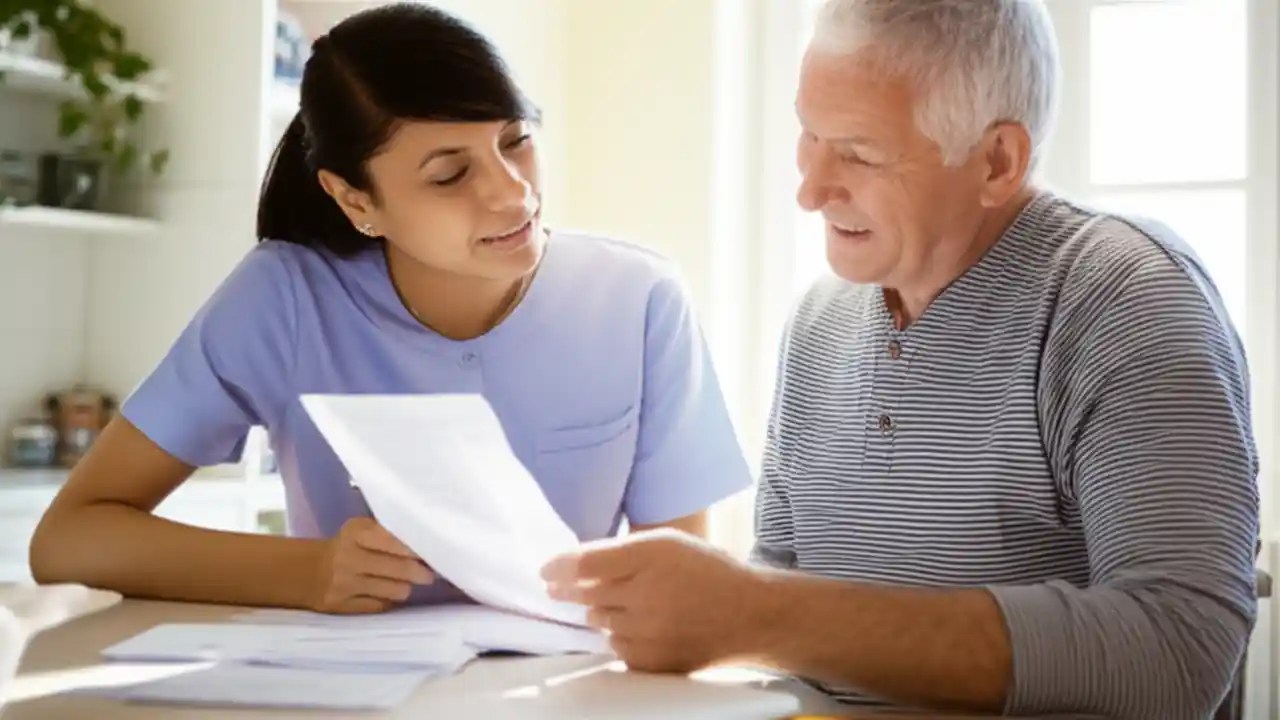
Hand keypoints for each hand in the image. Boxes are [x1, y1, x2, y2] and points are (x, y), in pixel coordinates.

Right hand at [310, 517, 434, 613]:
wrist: (308, 571)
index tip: (432, 551)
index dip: (414, 548)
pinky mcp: (343, 607)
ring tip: (405, 583)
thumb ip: (388, 534)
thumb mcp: (360, 531)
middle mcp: (349, 558)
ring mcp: (345, 584)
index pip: (392, 540)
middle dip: (420, 572)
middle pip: (398, 568)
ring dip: (405, 587)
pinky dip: (388, 600)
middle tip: (429, 574)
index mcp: (355, 533)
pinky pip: (380, 606)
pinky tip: (387, 594)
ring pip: (394, 591)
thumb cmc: (346, 546)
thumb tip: (426, 544)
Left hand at [542, 529, 763, 673]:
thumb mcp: (667, 544)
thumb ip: (622, 550)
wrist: (746, 615)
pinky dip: (621, 636)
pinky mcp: (652, 659)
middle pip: (587, 594)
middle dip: (569, 590)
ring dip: (601, 612)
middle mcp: (646, 593)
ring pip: (600, 621)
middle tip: (557, 588)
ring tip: (625, 603)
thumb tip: (574, 562)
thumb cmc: (704, 572)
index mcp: (651, 555)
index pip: (588, 563)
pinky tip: (642, 625)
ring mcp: (648, 631)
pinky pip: (617, 646)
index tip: (544, 571)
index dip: (559, 567)